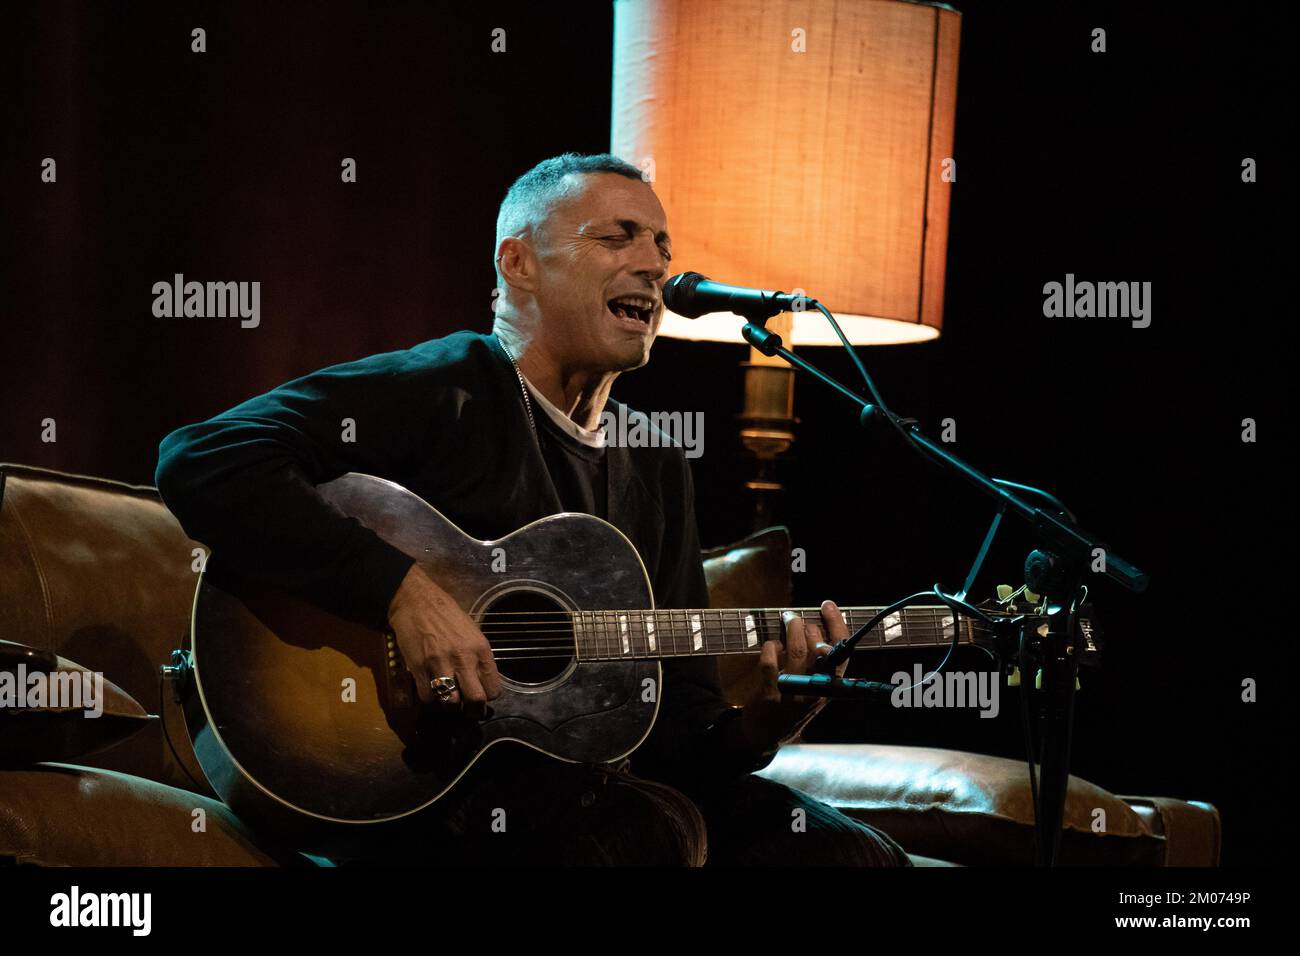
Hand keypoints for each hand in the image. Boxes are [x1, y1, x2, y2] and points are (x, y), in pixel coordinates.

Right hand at [386, 564, 501, 718]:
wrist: (416, 601)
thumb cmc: (446, 614)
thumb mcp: (472, 631)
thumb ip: (478, 656)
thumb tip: (482, 681)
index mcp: (480, 648)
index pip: (493, 687)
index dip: (488, 697)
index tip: (483, 697)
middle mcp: (463, 658)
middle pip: (475, 700)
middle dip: (474, 711)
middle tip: (469, 711)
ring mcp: (439, 664)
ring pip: (450, 703)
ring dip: (450, 705)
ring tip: (448, 699)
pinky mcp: (418, 668)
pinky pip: (427, 697)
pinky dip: (429, 699)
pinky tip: (431, 690)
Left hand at [737, 600, 849, 751]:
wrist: (767, 735)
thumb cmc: (793, 705)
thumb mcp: (816, 689)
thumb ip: (819, 662)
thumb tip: (815, 625)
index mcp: (831, 687)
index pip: (841, 652)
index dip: (836, 624)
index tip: (827, 605)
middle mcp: (816, 690)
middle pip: (818, 648)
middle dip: (808, 626)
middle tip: (796, 618)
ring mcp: (794, 693)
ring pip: (797, 651)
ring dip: (791, 629)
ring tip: (787, 620)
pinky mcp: (770, 694)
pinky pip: (770, 662)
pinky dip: (771, 648)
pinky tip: (772, 646)